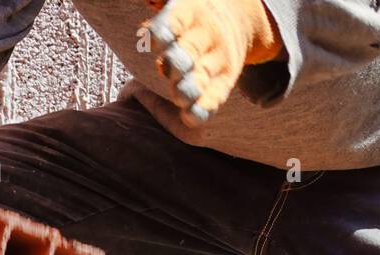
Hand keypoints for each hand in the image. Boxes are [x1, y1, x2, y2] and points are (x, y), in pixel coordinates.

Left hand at [145, 0, 282, 125]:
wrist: (238, 17)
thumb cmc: (189, 15)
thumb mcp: (178, 5)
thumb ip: (156, 4)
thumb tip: (141, 12)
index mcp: (189, 12)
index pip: (176, 21)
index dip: (164, 30)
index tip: (151, 38)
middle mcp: (205, 35)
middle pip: (190, 50)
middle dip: (178, 61)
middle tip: (169, 68)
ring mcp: (217, 59)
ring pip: (202, 76)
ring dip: (190, 88)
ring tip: (180, 96)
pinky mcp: (224, 81)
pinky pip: (215, 96)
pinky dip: (204, 108)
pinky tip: (191, 118)